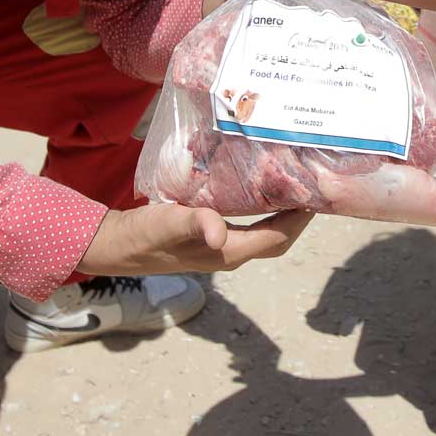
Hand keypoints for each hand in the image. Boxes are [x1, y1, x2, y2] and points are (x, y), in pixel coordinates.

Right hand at [75, 203, 313, 275]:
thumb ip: (195, 225)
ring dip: (278, 210)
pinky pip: (243, 224)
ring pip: (260, 230)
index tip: (318, 194)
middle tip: (309, 186)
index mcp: (229, 253)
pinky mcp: (207, 238)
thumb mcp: (170, 224)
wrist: (117, 245)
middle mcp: (229, 253)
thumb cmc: (146, 235)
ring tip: (288, 182)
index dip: (301, 219)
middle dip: (297, 216)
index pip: (278, 237)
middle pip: (276, 237)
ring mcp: (218, 247)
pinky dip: (254, 206)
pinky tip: (250, 186)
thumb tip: (219, 232)